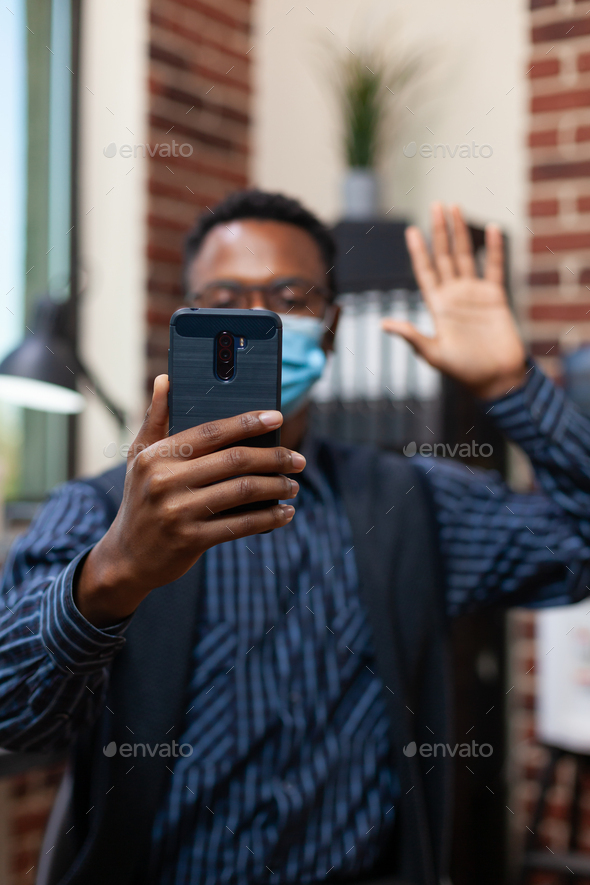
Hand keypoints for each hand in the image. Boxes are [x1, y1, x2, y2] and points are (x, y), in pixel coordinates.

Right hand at [76, 375, 304, 626]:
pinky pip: (240, 525)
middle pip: (234, 461)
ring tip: (293, 485)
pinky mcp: (190, 540)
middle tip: (298, 460)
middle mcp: (164, 480)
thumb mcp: (139, 458)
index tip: (277, 418)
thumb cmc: (141, 499)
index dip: (248, 423)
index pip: (211, 431)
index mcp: (155, 455)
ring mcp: (177, 512)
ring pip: (243, 492)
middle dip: (274, 459)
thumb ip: (155, 419)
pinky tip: (284, 513)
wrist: (126, 557)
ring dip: (276, 487)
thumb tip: (166, 379)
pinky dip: (268, 518)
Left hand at [381, 202, 525, 398]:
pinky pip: (494, 267)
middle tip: (435, 205)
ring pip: (466, 256)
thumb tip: (384, 323)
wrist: (495, 379)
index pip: (425, 272)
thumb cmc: (463, 371)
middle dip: (440, 231)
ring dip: (461, 232)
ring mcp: (474, 294)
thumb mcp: (433, 354)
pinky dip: (493, 249)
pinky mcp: (495, 297)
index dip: (419, 252)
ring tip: (456, 207)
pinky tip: (491, 228)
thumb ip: (411, 336)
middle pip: (445, 256)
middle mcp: (454, 295)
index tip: (411, 230)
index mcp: (437, 306)